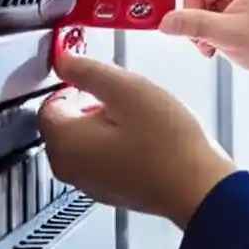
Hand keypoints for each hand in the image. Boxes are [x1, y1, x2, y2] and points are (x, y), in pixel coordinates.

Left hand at [38, 53, 237, 227]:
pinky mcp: (109, 189)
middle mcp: (68, 167)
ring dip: (107, 123)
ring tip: (139, 121)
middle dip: (91, 104)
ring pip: (86, 137)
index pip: (50, 99)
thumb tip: (63, 59)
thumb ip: (88, 70)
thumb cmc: (168, 145)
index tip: (100, 78)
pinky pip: (102, 155)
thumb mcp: (127, 90)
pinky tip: (144, 141)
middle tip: (126, 101)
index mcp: (64, 142)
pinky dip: (118, 143)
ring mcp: (88, 182)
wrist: (198, 188)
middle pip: (67, 119)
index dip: (76, 83)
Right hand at [152, 0, 248, 103]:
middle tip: (188, 33)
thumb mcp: (230, 35)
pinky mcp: (226, 8)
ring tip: (209, 45)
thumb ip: (194, 26)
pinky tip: (212, 46)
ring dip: (195, 28)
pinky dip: (201, 32)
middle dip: (189, 15)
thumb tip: (164, 21)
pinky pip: (201, 15)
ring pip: (194, 5)